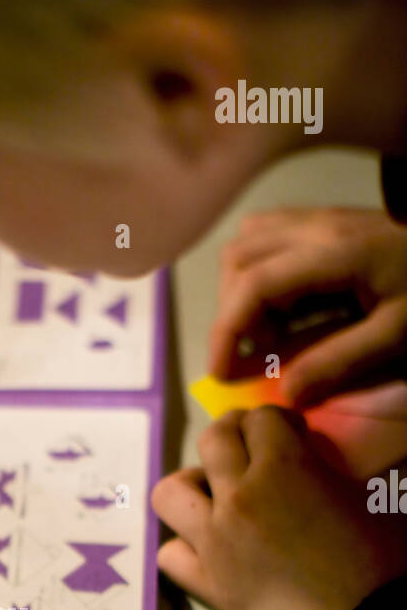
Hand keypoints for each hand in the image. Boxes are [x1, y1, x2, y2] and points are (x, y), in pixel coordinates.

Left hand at [151, 407, 406, 609]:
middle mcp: (238, 498)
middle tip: (252, 452)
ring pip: (170, 493)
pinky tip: (208, 548)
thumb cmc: (383, 559)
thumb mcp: (377, 494)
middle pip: (212, 441)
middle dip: (234, 435)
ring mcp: (215, 543)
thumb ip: (343, 465)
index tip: (294, 436)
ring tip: (217, 496)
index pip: (261, 418)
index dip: (279, 422)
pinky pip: (169, 555)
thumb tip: (326, 456)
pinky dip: (183, 547)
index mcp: (285, 466)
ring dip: (192, 486)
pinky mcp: (208, 586)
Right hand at [209, 208, 406, 408]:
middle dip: (232, 312)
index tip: (221, 374)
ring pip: (246, 242)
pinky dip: (255, 269)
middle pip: (239, 259)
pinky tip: (280, 300)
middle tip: (256, 355)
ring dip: (240, 288)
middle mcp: (319, 225)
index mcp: (337, 252)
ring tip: (267, 328)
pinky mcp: (325, 219)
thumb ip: (342, 363)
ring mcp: (321, 216)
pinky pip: (266, 233)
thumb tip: (287, 393)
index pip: (255, 284)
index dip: (226, 331)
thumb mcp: (399, 335)